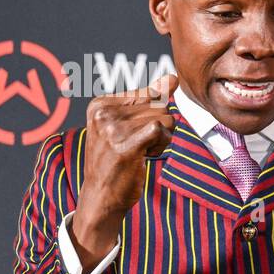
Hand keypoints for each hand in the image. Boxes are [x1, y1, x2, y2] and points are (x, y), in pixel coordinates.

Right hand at [70, 74, 178, 268]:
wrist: (101, 196)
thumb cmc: (117, 161)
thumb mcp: (128, 125)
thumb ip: (150, 99)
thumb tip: (173, 77)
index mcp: (101, 103)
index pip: (149, 93)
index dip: (153, 116)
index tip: (135, 132)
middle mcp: (104, 112)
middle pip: (160, 105)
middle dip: (160, 127)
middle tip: (141, 144)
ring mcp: (113, 128)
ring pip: (165, 118)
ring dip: (162, 139)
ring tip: (142, 151)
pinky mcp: (125, 145)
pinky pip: (160, 130)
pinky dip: (161, 144)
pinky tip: (146, 155)